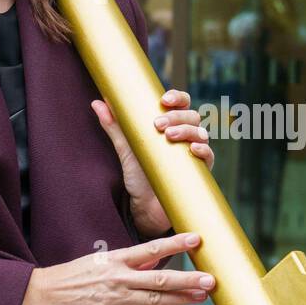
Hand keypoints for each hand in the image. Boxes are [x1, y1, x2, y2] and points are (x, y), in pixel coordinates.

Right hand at [16, 232, 214, 304]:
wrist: (41, 296)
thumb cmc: (72, 276)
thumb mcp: (99, 261)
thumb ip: (128, 262)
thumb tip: (155, 258)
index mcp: (115, 259)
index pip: (151, 248)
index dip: (175, 243)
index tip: (197, 238)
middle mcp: (118, 278)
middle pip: (160, 277)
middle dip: (188, 278)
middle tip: (211, 279)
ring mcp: (114, 300)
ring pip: (155, 299)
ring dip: (181, 299)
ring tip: (202, 297)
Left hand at [92, 88, 213, 239]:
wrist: (146, 207)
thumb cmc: (138, 175)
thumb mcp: (125, 148)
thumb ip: (114, 126)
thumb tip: (97, 103)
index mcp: (172, 125)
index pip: (181, 104)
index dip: (177, 97)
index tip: (164, 99)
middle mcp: (186, 136)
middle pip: (191, 115)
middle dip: (176, 116)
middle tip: (157, 124)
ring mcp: (194, 152)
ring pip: (200, 132)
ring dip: (187, 130)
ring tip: (169, 136)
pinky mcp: (201, 170)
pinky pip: (209, 156)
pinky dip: (203, 149)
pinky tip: (193, 149)